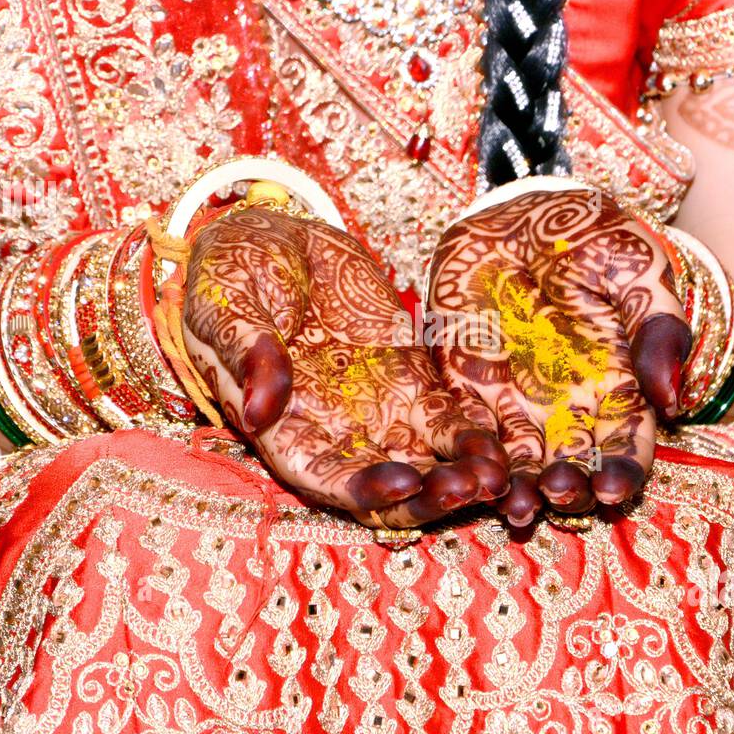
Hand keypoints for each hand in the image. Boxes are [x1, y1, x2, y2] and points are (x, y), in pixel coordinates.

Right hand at [182, 205, 508, 528]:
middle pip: (384, 482)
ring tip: (498, 474)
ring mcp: (375, 406)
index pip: (323, 476)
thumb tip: (259, 410)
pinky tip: (506, 442)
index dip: (363, 490)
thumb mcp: (227, 304)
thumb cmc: (231, 273)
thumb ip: (247, 353)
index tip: (405, 485)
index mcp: (281, 425)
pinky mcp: (408, 375)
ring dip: (460, 474)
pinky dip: (475, 433)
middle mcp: (333, 430)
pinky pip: (446, 415)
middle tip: (470, 488)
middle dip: (428, 496)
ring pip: (424, 458)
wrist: (273, 237)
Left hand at [428, 187, 690, 526]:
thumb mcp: (635, 270)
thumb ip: (658, 328)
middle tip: (561, 496)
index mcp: (614, 385)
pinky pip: (463, 428)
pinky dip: (467, 454)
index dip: (622, 470)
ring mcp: (512, 399)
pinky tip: (469, 474)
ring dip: (517, 489)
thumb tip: (670, 396)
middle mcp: (564, 405)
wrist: (521, 210)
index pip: (625, 443)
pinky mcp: (463, 384)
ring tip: (517, 508)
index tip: (615, 489)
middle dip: (567, 488)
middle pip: (570, 464)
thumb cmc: (591, 237)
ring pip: (517, 461)